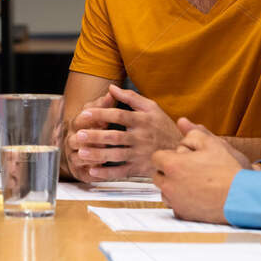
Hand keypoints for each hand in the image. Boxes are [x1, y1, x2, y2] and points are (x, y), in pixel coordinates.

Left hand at [66, 85, 182, 179]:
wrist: (182, 150)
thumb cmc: (163, 126)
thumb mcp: (152, 107)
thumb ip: (131, 97)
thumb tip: (111, 88)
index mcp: (142, 120)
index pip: (119, 115)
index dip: (101, 114)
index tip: (85, 114)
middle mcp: (140, 137)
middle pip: (115, 136)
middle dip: (96, 136)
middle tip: (79, 135)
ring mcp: (140, 154)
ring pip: (116, 155)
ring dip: (98, 155)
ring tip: (81, 153)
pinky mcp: (140, 168)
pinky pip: (122, 172)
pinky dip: (107, 173)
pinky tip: (93, 171)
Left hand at [151, 118, 249, 222]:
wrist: (243, 197)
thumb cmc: (228, 169)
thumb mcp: (213, 143)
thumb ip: (193, 133)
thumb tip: (181, 122)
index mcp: (173, 165)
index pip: (156, 157)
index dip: (170, 155)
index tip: (184, 158)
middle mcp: (169, 185)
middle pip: (158, 175)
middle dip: (170, 171)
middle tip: (190, 170)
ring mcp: (175, 202)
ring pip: (165, 192)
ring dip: (174, 187)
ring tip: (195, 183)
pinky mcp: (183, 215)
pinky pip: (175, 206)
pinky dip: (182, 201)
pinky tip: (198, 196)